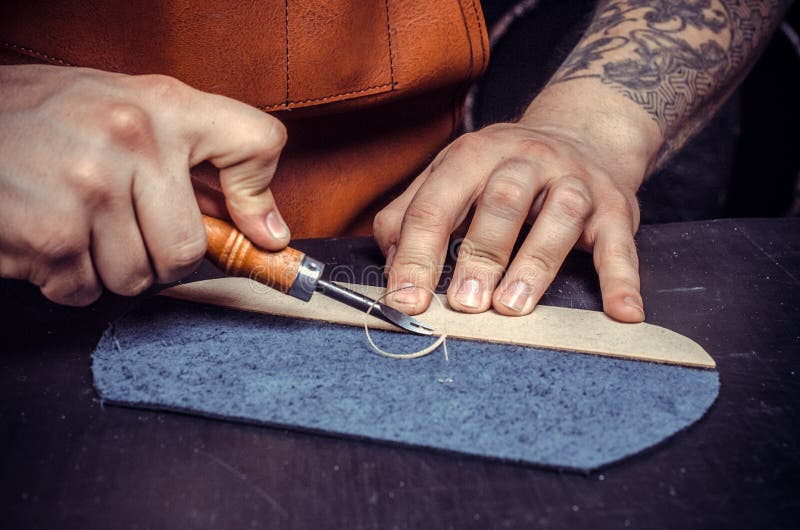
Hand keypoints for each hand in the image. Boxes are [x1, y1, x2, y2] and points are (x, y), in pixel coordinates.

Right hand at [0, 64, 287, 305]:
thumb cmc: (52, 119)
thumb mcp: (134, 111)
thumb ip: (204, 159)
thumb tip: (270, 233)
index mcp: (163, 105)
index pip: (257, 144)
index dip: (260, 202)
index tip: (261, 237)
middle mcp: (132, 139)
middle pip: (187, 251)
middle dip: (156, 256)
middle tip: (123, 228)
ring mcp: (90, 188)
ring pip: (137, 278)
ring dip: (107, 268)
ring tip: (79, 224)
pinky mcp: (50, 235)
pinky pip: (85, 291)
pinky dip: (66, 278)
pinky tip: (48, 237)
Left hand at [374, 103, 654, 322]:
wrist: (583, 134)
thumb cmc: (503, 170)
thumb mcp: (451, 176)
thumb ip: (411, 214)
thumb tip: (389, 266)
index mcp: (474, 155)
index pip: (437, 205)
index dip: (417, 255)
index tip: (406, 302)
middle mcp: (526, 160)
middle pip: (500, 202)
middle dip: (479, 255)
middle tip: (462, 305)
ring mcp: (574, 182)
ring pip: (558, 217)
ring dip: (534, 265)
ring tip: (512, 307)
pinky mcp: (614, 208)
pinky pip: (619, 244)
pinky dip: (622, 280)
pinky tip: (623, 314)